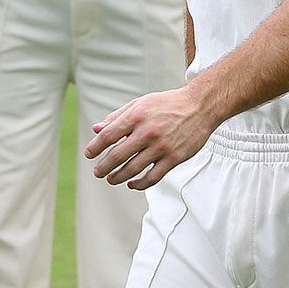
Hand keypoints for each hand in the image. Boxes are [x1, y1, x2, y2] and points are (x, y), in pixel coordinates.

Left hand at [83, 86, 215, 190]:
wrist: (199, 106)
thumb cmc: (167, 104)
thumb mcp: (140, 103)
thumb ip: (117, 117)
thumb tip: (96, 129)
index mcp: (137, 116)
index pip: (108, 136)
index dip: (95, 147)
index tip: (89, 154)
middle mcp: (147, 131)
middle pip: (117, 156)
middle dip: (103, 167)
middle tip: (97, 172)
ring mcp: (161, 146)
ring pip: (132, 169)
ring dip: (117, 177)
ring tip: (111, 179)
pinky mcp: (174, 158)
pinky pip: (152, 177)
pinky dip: (139, 184)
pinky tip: (131, 184)